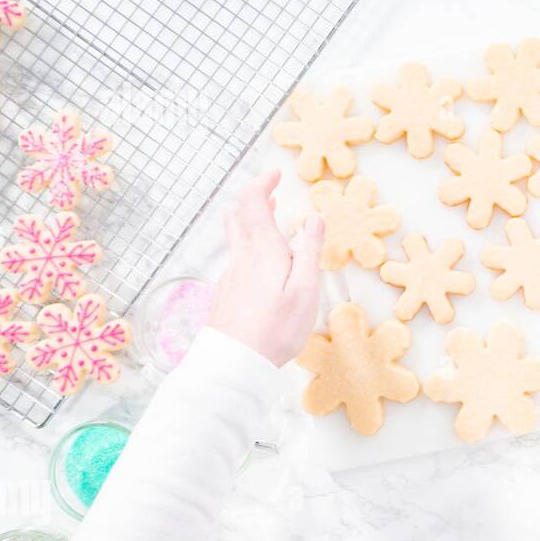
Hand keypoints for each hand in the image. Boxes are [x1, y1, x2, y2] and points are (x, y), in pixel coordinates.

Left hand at [208, 169, 323, 365]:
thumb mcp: (305, 289)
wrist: (236, 364)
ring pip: (235, 240)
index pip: (252, 202)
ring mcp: (229, 277)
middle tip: (271, 197)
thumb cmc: (275, 329)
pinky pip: (236, 263)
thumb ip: (309, 250)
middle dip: (253, 202)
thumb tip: (314, 218)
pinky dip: (249, 253)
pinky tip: (263, 271)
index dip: (262, 183)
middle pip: (237, 217)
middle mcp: (240, 258)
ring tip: (269, 228)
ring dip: (251, 226)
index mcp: (262, 250)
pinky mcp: (225, 295)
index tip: (275, 175)